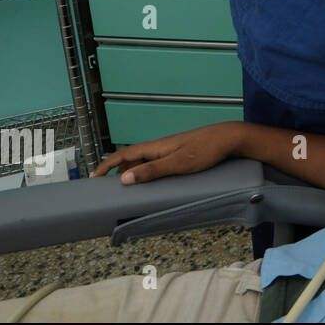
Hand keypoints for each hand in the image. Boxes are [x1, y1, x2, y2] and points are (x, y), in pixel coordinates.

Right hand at [90, 122, 243, 183]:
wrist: (231, 138)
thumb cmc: (208, 149)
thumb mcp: (178, 163)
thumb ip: (152, 171)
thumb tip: (124, 178)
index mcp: (156, 147)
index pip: (124, 154)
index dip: (107, 165)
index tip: (93, 176)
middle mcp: (161, 146)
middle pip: (132, 157)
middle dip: (116, 169)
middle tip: (105, 185)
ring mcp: (172, 149)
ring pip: (144, 160)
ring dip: (132, 170)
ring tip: (125, 186)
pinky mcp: (182, 152)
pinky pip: (157, 162)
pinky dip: (147, 170)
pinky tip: (152, 179)